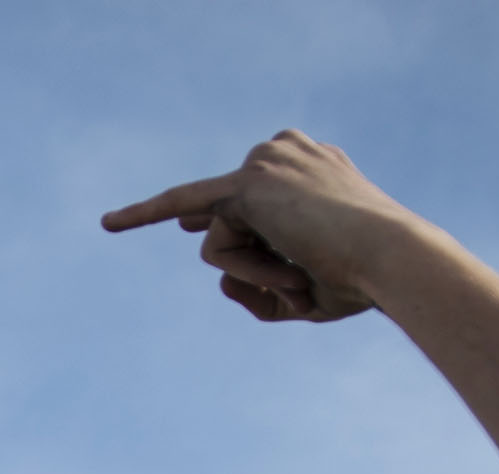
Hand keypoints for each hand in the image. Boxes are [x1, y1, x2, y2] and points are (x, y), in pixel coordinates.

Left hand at [101, 130, 425, 323]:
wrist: (389, 258)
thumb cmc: (361, 280)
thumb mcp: (305, 293)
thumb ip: (261, 289)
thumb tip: (215, 275)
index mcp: (314, 167)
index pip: (251, 190)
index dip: (220, 211)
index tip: (188, 223)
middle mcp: (289, 154)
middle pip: (233, 222)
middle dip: (256, 267)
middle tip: (304, 278)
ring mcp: (268, 161)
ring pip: (223, 236)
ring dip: (256, 271)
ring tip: (301, 270)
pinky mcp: (248, 183)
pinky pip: (213, 236)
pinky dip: (202, 249)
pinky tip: (109, 224)